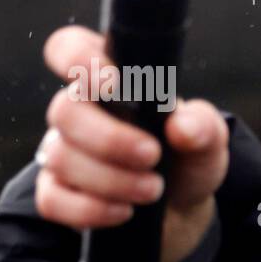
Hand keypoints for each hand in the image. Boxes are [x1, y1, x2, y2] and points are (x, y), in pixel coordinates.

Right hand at [34, 25, 229, 261]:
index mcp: (112, 82)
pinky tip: (123, 212)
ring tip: (153, 190)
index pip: (70, 49)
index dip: (78, 59)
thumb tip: (182, 127)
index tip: (114, 85)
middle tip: (152, 156)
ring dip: (112, 180)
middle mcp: (79, 111)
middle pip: (64, 111)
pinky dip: (91, 209)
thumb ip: (204, 126)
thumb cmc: (187, 160)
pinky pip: (52, 199)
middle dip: (110, 139)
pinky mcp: (57, 192)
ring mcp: (62, 151)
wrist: (182, 210)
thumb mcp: (208, 141)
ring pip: (60, 158)